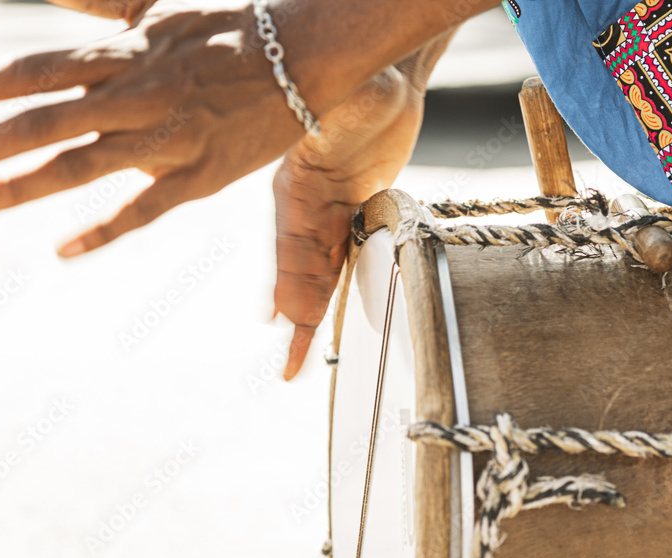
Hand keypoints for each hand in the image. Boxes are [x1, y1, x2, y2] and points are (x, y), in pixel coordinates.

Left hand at [0, 0, 306, 257]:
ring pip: (84, 164)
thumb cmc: (230, 28)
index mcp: (126, 53)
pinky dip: (102, 230)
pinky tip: (62, 249)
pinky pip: (144, 209)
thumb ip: (100, 1)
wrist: (302, 59)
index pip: (39, 70)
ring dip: (24, 185)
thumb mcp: (159, 6)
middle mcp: (137, 95)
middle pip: (47, 120)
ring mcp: (169, 139)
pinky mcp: (200, 177)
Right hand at [272, 27, 456, 379]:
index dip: (290, 283)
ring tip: (298, 358)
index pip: (292, 244)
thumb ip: (333, 122)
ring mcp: (324, 213)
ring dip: (309, 314)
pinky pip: (335, 261)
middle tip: (294, 363)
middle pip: (299, 270)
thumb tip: (326, 127)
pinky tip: (312, 316)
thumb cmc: (365, 84)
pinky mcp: (349, 214)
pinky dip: (325, 292)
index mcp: (297, 185)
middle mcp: (304, 206)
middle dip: (298, 315)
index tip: (286, 320)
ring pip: (314, 273)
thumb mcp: (348, 100)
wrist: (385, 79)